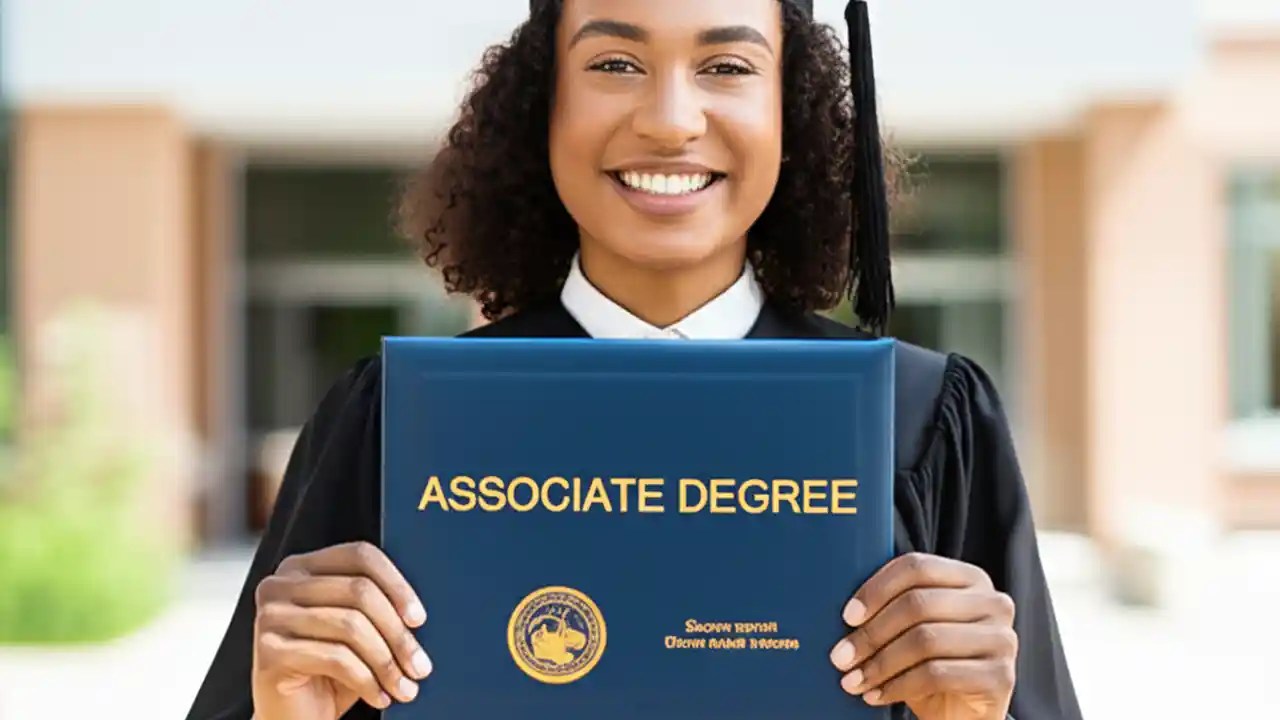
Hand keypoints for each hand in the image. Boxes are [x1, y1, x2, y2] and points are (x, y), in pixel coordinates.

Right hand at [251, 541, 431, 719]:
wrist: (292, 717)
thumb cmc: (328, 673)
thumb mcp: (356, 630)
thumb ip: (377, 607)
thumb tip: (415, 615)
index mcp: (302, 567)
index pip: (360, 556)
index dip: (397, 585)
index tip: (418, 619)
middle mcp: (280, 584)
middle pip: (359, 592)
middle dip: (398, 634)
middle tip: (419, 666)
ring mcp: (271, 617)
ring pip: (351, 626)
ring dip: (386, 662)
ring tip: (403, 687)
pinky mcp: (269, 652)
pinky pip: (336, 658)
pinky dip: (367, 680)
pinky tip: (379, 696)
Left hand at [829, 553, 1016, 719]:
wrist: (965, 714)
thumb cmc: (931, 663)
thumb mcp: (913, 628)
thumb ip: (894, 605)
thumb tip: (847, 609)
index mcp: (970, 578)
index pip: (916, 567)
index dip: (876, 589)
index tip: (848, 617)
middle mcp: (994, 602)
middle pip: (918, 604)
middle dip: (871, 633)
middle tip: (841, 657)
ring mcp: (1002, 639)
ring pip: (924, 640)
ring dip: (879, 663)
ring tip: (853, 680)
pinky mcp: (1001, 676)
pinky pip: (936, 674)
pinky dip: (897, 686)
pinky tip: (876, 695)